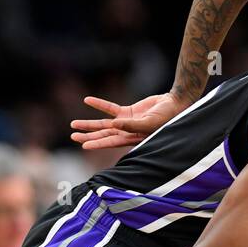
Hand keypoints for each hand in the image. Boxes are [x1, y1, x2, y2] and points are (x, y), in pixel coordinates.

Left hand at [70, 93, 187, 150]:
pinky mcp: (128, 112)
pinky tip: (87, 100)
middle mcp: (126, 133)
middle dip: (88, 136)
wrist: (174, 104)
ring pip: (104, 124)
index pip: (111, 142)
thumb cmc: (167, 117)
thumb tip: (114, 125)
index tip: (84, 146)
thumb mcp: (149, 122)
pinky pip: (110, 108)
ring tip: (74, 125)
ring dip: (89, 124)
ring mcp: (126, 122)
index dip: (97, 143)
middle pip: (103, 135)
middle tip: (73, 136)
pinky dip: (99, 104)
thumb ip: (132, 125)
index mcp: (132, 138)